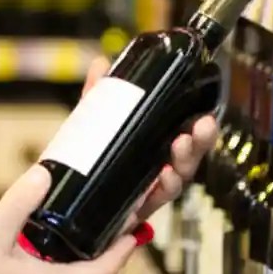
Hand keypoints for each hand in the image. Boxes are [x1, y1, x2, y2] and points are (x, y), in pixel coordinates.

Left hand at [79, 57, 220, 229]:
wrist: (65, 200)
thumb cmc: (88, 160)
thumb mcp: (93, 125)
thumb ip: (98, 97)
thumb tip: (100, 63)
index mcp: (153, 152)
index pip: (184, 141)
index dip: (198, 132)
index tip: (206, 118)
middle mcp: (156, 174)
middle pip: (186, 161)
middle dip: (198, 143)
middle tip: (203, 126)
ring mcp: (145, 194)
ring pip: (174, 182)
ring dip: (182, 165)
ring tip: (180, 146)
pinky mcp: (131, 210)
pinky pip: (150, 202)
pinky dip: (160, 189)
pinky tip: (163, 177)